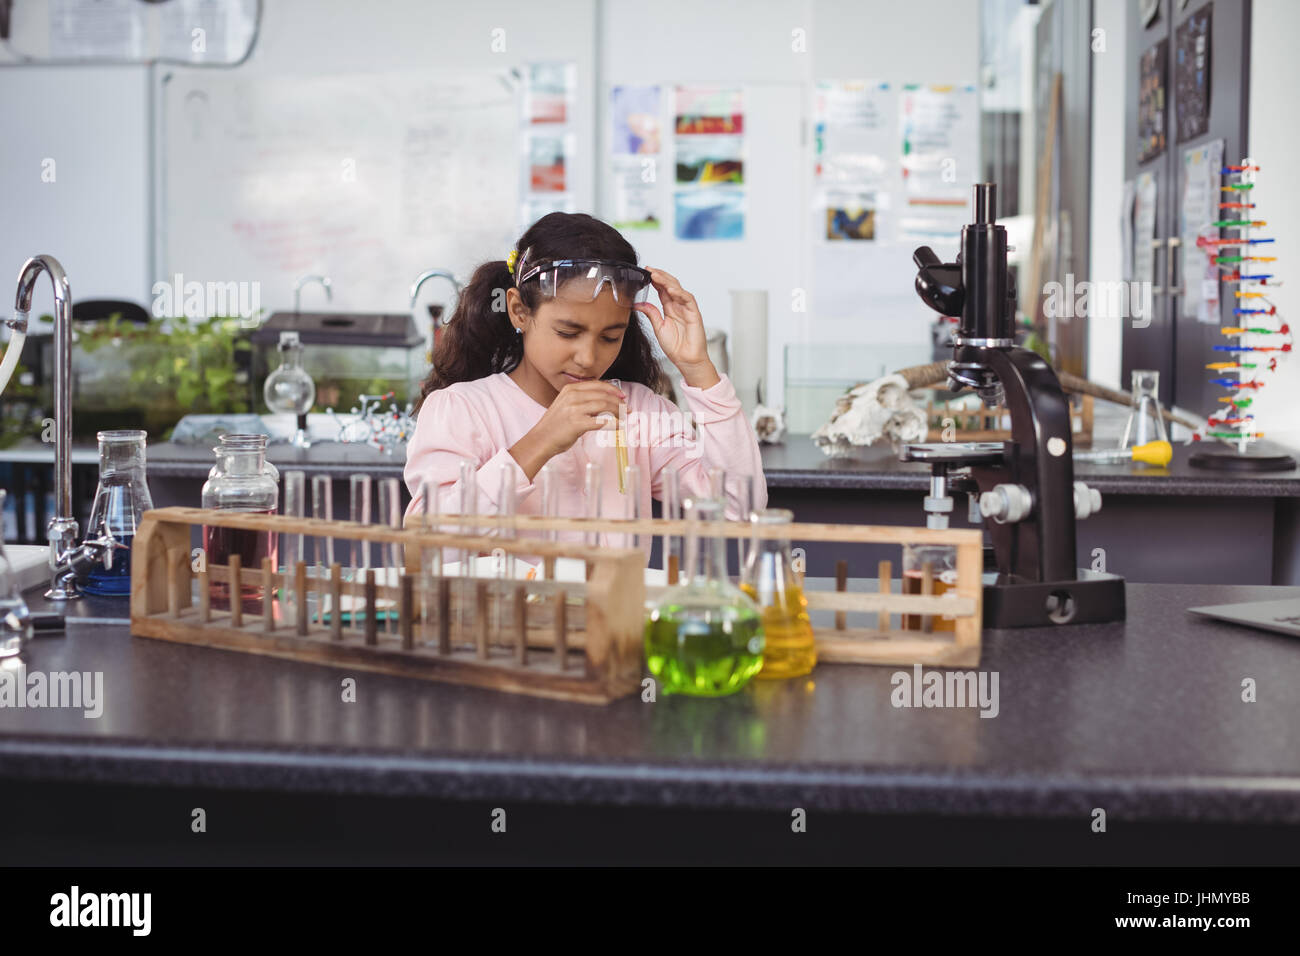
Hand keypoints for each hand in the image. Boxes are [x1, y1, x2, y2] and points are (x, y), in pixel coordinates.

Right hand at [526, 379, 625, 458]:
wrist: (541, 440)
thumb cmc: (555, 426)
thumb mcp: (566, 405)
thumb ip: (582, 400)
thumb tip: (605, 401)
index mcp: (570, 389)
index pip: (597, 385)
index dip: (613, 390)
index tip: (622, 396)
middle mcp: (572, 396)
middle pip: (603, 395)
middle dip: (619, 403)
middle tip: (627, 409)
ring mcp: (574, 409)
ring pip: (604, 406)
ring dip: (618, 412)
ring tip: (624, 418)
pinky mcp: (577, 423)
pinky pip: (601, 421)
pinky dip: (613, 424)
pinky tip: (618, 427)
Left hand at [634, 268, 717, 385]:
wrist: (686, 360)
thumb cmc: (676, 347)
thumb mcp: (658, 327)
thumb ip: (650, 313)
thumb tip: (637, 303)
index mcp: (670, 308)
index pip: (662, 289)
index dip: (655, 280)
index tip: (645, 272)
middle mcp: (678, 306)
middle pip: (670, 285)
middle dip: (660, 276)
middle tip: (649, 269)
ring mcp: (687, 308)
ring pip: (678, 289)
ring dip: (667, 281)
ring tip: (656, 275)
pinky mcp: (694, 314)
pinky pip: (688, 299)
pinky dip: (680, 293)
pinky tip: (670, 289)